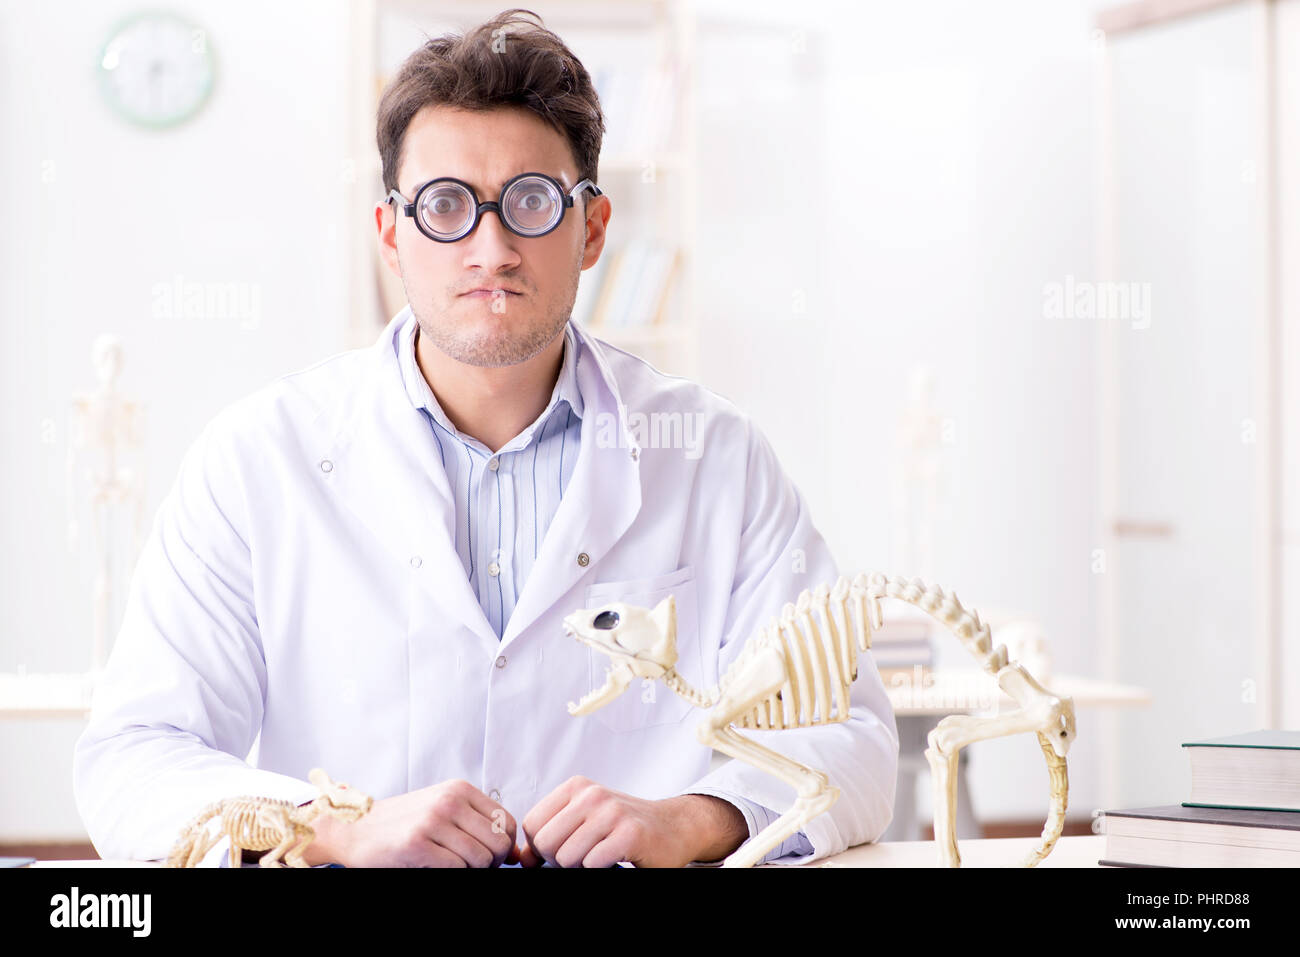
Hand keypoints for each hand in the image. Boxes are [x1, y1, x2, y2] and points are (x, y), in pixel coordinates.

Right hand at [304, 779, 520, 867]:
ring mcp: (433, 821)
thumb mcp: (443, 810)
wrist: (355, 828)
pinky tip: (436, 867)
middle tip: (474, 867)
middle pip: (498, 843)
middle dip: (492, 862)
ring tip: (453, 866)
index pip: (506, 822)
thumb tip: (515, 853)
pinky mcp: (417, 844)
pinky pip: (457, 869)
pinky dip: (453, 874)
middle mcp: (449, 800)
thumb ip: (476, 824)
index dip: (505, 846)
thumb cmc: (403, 823)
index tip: (491, 857)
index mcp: (459, 789)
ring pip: (480, 858)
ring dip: (472, 871)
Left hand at [519, 775, 748, 867]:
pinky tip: (615, 860)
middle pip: (545, 843)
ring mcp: (612, 812)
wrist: (673, 828)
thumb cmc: (624, 828)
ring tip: (601, 858)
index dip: (540, 849)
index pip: (531, 825)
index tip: (560, 852)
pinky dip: (600, 869)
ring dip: (581, 867)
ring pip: (567, 857)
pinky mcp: (630, 834)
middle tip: (584, 857)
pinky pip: (593, 864)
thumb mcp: (584, 821)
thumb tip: (521, 859)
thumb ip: (550, 833)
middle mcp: (593, 794)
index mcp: (576, 787)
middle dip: (558, 861)